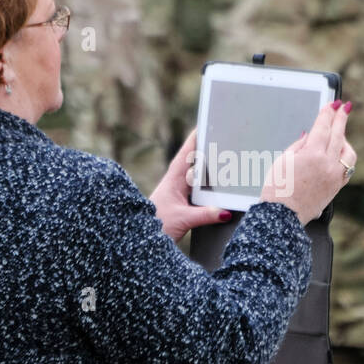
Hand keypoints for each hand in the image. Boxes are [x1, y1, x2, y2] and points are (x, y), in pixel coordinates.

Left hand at [150, 129, 232, 243]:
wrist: (138, 240)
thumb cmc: (155, 225)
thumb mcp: (184, 219)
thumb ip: (206, 215)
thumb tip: (226, 211)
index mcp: (174, 178)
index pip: (188, 151)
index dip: (198, 136)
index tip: (209, 124)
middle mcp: (177, 182)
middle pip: (196, 160)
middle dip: (209, 149)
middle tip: (224, 139)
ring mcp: (179, 192)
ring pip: (198, 174)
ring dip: (209, 168)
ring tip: (226, 159)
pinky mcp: (181, 203)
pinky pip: (199, 189)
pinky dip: (209, 185)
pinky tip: (219, 187)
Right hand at [260, 100, 356, 224]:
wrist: (282, 216)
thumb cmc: (277, 188)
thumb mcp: (283, 160)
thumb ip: (300, 145)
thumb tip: (310, 136)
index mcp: (313, 155)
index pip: (324, 127)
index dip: (329, 113)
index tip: (334, 104)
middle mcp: (328, 165)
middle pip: (338, 135)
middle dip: (341, 119)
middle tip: (344, 107)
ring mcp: (334, 177)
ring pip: (348, 153)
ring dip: (345, 140)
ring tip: (339, 134)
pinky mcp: (336, 187)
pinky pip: (347, 168)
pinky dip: (344, 158)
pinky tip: (339, 153)